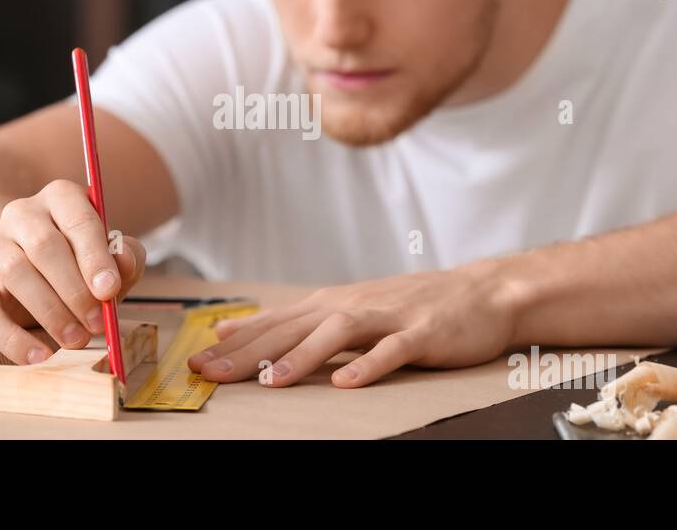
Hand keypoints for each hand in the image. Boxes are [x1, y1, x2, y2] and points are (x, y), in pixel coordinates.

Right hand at [0, 179, 146, 363]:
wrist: (18, 278)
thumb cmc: (75, 265)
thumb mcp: (107, 259)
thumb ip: (125, 258)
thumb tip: (124, 261)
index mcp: (60, 198)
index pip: (78, 218)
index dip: (95, 256)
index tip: (109, 291)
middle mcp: (21, 213)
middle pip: (45, 246)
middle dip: (75, 291)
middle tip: (97, 324)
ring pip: (15, 272)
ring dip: (50, 313)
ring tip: (75, 340)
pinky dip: (13, 339)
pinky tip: (39, 356)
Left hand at [187, 268, 517, 387]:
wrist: (481, 292)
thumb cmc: (410, 306)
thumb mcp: (349, 308)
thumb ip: (296, 322)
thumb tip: (236, 328)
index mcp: (332, 303)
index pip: (274, 323)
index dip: (235, 344)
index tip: (195, 361)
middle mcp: (353, 305)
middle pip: (294, 328)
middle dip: (250, 352)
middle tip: (211, 372)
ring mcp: (388, 317)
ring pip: (337, 334)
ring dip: (303, 357)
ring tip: (272, 381)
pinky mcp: (422, 333)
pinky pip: (393, 351)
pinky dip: (370, 366)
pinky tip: (347, 384)